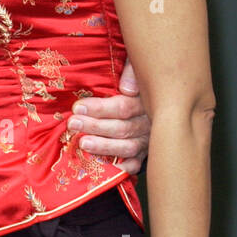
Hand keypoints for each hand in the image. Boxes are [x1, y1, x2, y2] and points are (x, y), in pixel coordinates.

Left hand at [67, 56, 149, 174]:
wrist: (163, 101)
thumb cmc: (137, 83)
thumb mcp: (138, 68)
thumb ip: (132, 72)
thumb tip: (126, 88)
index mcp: (145, 101)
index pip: (123, 107)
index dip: (100, 108)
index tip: (78, 107)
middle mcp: (148, 123)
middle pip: (122, 127)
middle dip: (95, 126)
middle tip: (73, 124)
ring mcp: (147, 140)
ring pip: (127, 147)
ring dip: (103, 146)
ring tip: (83, 143)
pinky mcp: (145, 155)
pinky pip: (134, 165)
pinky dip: (121, 168)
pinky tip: (104, 168)